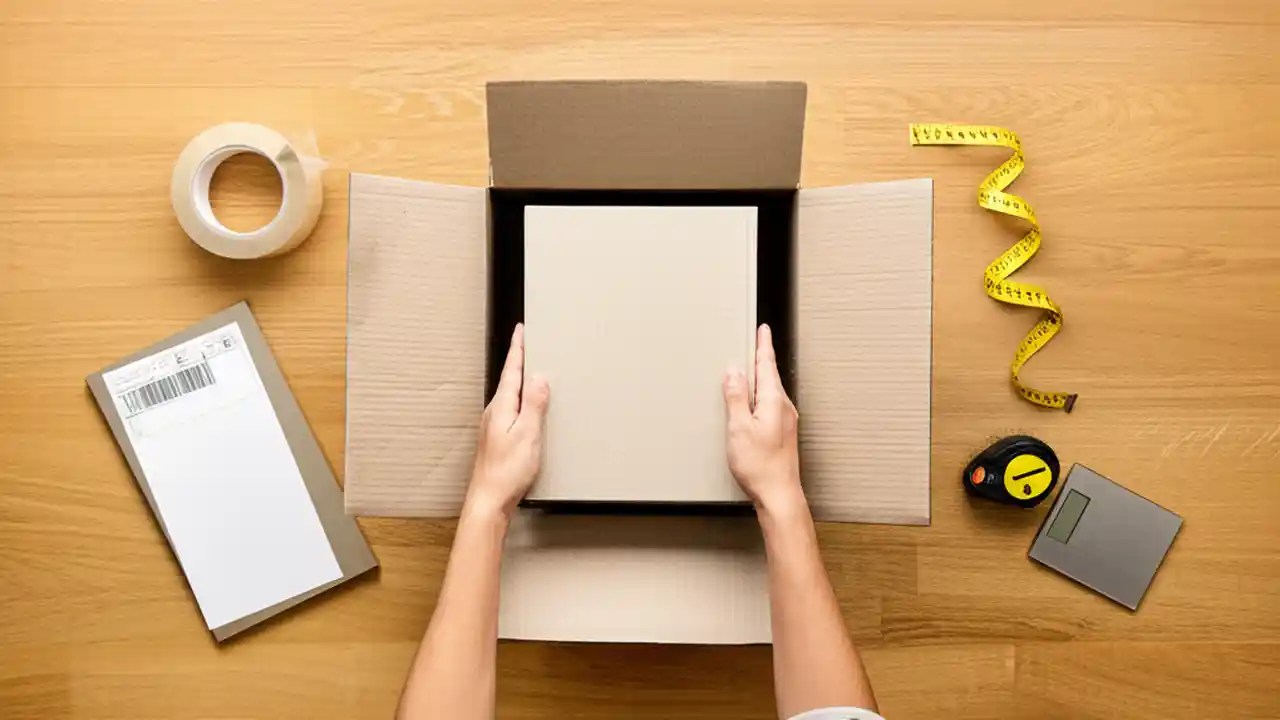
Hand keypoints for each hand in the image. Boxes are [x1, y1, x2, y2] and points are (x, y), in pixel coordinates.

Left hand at [466, 324, 549, 520]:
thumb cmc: (507, 472)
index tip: (520, 331)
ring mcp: (494, 427)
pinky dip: (521, 403)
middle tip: (528, 345)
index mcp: (501, 407)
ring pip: (510, 397)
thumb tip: (539, 378)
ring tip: (531, 372)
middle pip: (510, 381)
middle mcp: (494, 413)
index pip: (511, 371)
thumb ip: (534, 404)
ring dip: (521, 383)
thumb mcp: (528, 433)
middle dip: (519, 362)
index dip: (517, 350)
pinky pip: (511, 412)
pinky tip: (527, 410)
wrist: (489, 500)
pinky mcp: (498, 440)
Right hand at [723, 324, 803, 513]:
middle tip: (757, 342)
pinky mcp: (783, 433)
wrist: (779, 495)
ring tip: (753, 367)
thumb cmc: (760, 466)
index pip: (767, 365)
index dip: (763, 346)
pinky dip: (762, 394)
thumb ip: (736, 397)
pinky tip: (755, 401)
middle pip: (771, 376)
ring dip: (762, 376)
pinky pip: (772, 404)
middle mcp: (784, 408)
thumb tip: (734, 372)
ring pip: (772, 390)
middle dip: (763, 357)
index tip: (762, 330)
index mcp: (773, 402)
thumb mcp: (739, 428)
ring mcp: (786, 421)